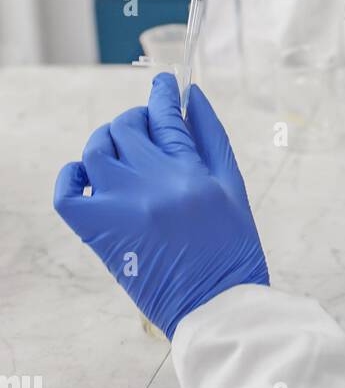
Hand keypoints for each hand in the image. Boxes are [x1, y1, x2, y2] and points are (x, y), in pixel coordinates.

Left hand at [53, 73, 268, 340]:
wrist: (216, 305)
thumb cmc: (232, 245)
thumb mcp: (232, 184)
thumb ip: (212, 135)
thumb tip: (191, 94)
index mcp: (188, 171)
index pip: (164, 113)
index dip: (162, 91)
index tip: (163, 82)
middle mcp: (151, 184)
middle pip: (126, 127)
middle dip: (137, 118)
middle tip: (147, 127)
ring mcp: (121, 208)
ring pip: (96, 150)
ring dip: (106, 141)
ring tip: (121, 151)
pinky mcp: (99, 234)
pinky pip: (68, 194)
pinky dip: (71, 177)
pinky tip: (88, 175)